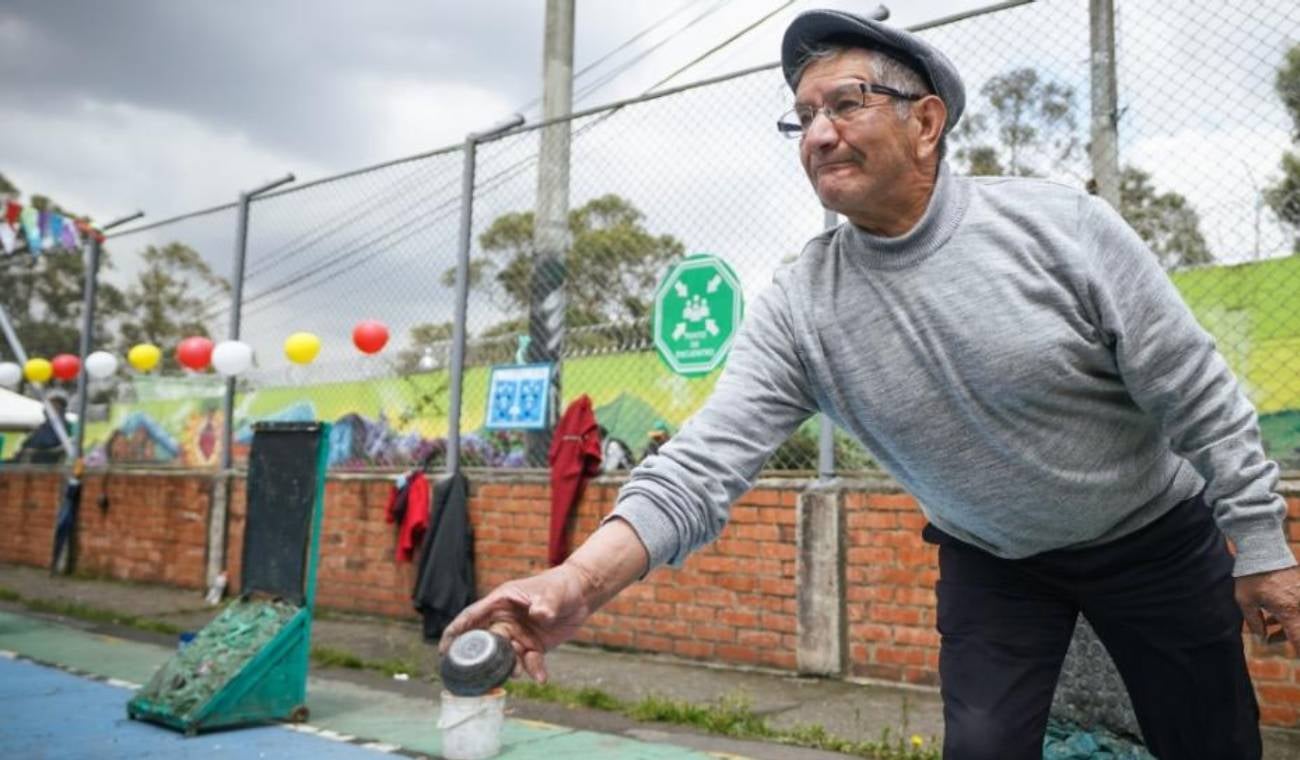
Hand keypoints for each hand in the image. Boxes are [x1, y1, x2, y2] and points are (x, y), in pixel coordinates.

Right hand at [439, 563, 594, 682]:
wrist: (582, 595)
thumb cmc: (561, 586)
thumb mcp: (552, 594)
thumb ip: (545, 605)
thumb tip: (539, 615)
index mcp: (501, 602)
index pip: (472, 616)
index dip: (456, 631)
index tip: (443, 650)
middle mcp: (505, 619)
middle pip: (487, 641)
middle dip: (484, 658)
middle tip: (483, 672)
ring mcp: (518, 634)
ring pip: (506, 656)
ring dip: (510, 666)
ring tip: (518, 672)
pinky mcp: (532, 646)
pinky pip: (527, 662)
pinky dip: (533, 670)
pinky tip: (541, 677)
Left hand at [1235, 565, 1299, 648]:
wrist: (1263, 550)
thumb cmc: (1252, 575)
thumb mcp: (1246, 601)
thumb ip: (1254, 622)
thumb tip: (1262, 638)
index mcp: (1289, 612)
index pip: (1299, 639)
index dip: (1298, 650)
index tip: (1294, 655)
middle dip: (1290, 637)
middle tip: (1272, 638)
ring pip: (1298, 618)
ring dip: (1289, 626)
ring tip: (1269, 627)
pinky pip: (1297, 607)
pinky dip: (1290, 613)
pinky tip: (1274, 614)